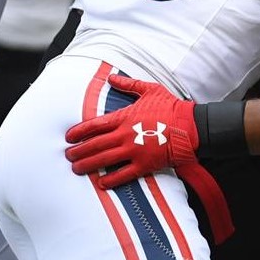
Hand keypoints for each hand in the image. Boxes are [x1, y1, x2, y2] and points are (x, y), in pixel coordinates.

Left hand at [65, 74, 199, 187]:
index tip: (68, 137)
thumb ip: (128, 84)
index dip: (79, 131)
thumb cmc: (171, 107)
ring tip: (76, 169)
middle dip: (78, 151)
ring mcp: (134, 150)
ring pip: (104, 160)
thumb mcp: (150, 90)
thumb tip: (112, 77)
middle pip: (95, 144)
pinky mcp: (144, 164)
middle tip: (67, 156)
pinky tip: (101, 183)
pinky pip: (123, 174)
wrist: (191, 126)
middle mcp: (125, 135)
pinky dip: (111, 179)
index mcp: (124, 117)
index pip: (94, 125)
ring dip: (88, 165)